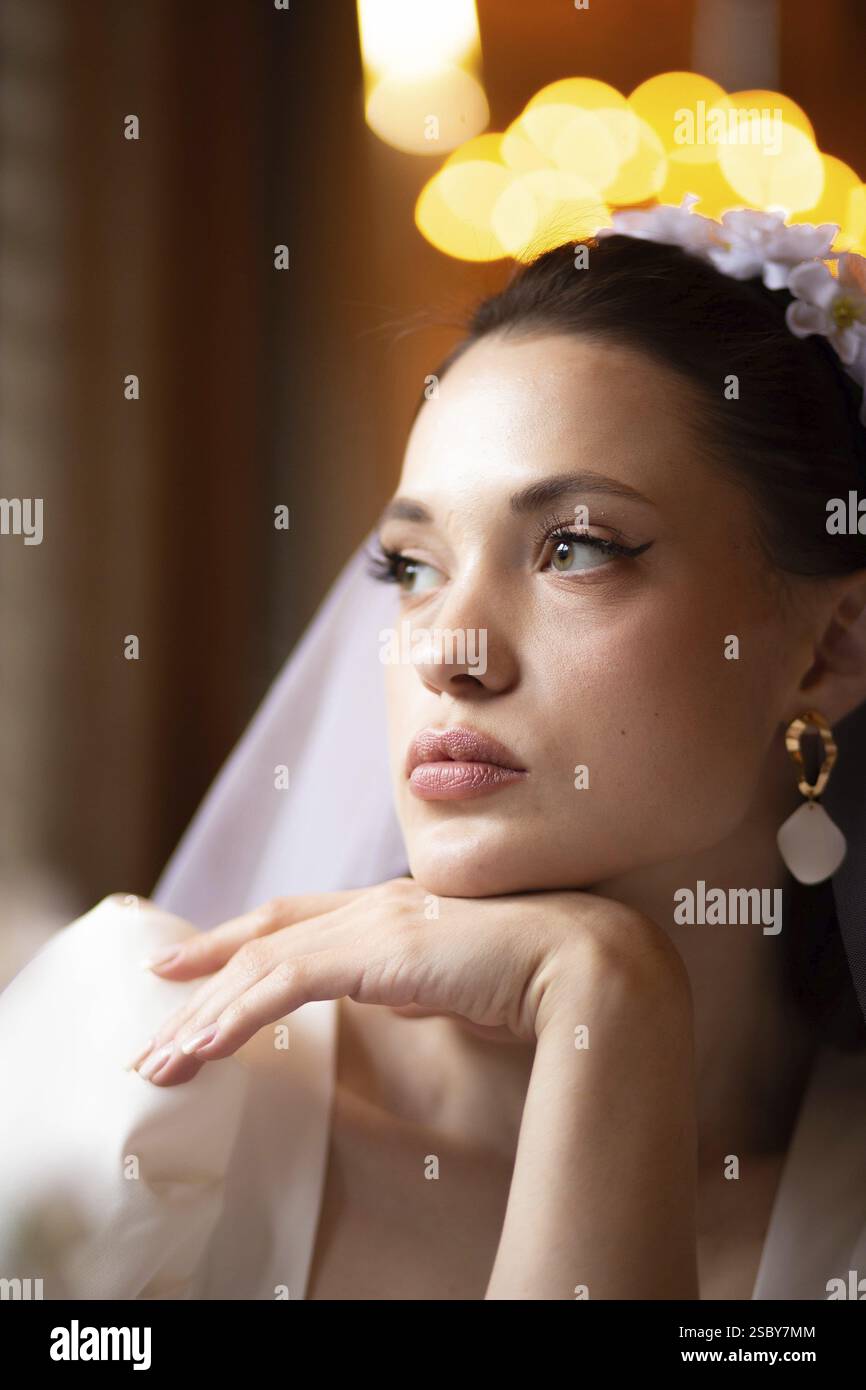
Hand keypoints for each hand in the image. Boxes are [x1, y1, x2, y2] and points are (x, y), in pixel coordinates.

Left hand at [130, 878, 686, 1086]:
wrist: (585, 962)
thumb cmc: (539, 973)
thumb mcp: (461, 975)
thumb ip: (423, 976)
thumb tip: (399, 993)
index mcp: (396, 906)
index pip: (298, 918)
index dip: (239, 938)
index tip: (191, 961)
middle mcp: (375, 904)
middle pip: (266, 935)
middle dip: (204, 974)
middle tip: (154, 1017)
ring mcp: (373, 921)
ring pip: (262, 964)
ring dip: (203, 1016)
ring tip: (159, 1062)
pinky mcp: (374, 951)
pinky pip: (281, 986)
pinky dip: (234, 1019)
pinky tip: (200, 1050)